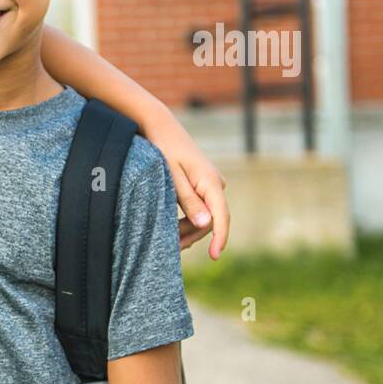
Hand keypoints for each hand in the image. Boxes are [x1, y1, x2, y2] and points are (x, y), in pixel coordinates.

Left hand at [143, 116, 229, 259]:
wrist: (161, 127)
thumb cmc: (163, 149)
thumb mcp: (171, 177)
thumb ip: (188, 201)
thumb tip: (207, 225)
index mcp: (211, 182)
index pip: (221, 216)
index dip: (219, 238)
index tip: (214, 256)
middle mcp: (216, 183)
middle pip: (212, 219)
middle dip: (195, 236)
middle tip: (172, 249)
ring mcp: (211, 184)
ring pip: (206, 215)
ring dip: (190, 229)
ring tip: (170, 240)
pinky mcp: (203, 184)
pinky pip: (201, 207)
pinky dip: (189, 219)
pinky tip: (175, 229)